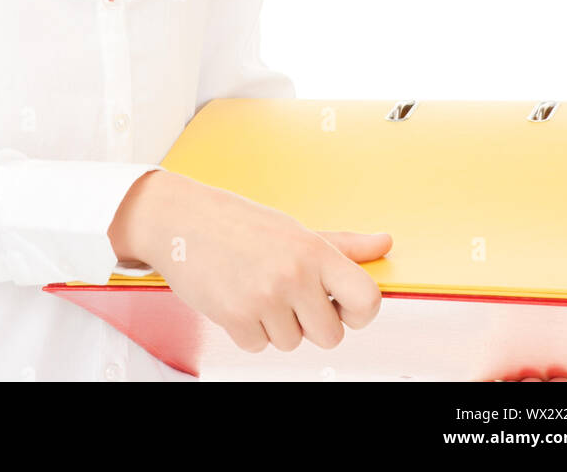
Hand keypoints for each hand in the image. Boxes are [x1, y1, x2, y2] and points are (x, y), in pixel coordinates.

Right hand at [108, 169, 391, 353]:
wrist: (181, 219)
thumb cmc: (241, 223)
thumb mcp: (294, 229)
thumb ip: (342, 245)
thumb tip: (384, 242)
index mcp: (314, 250)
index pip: (368, 300)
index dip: (360, 312)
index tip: (344, 306)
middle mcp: (294, 274)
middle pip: (331, 335)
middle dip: (313, 323)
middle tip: (290, 296)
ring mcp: (265, 298)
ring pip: (292, 343)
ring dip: (277, 325)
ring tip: (257, 289)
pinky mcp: (236, 318)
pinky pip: (259, 347)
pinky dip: (249, 331)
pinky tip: (238, 298)